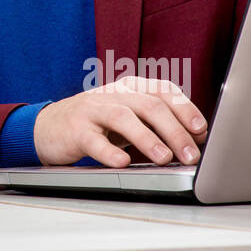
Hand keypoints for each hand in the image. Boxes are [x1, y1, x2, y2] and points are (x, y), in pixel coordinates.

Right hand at [33, 76, 208, 166]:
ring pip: (123, 118)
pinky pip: (94, 140)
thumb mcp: (129, 117)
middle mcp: (113, 95)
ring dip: (147, 138)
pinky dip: (109, 152)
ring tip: (164, 158)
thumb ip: (157, 122)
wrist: (48, 127)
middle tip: (191, 155)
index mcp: (130, 88)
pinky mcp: (75, 130)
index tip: (202, 130)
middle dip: (174, 130)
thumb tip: (196, 139)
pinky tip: (123, 162)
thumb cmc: (97, 124)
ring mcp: (93, 110)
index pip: (163, 91)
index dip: (185, 108)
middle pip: (149, 105)